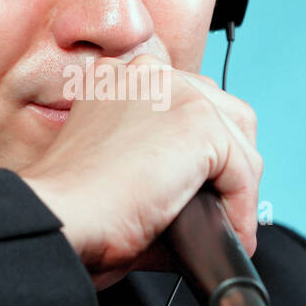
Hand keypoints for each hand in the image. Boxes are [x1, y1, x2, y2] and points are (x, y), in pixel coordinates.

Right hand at [20, 54, 261, 290]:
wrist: (62, 219)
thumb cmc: (73, 209)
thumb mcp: (115, 169)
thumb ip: (157, 164)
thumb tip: (206, 202)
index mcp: (119, 78)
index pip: (187, 101)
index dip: (203, 149)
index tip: (207, 187)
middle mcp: (146, 73)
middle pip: (222, 111)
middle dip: (230, 163)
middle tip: (224, 207)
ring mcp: (174, 92)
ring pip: (237, 140)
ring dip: (239, 187)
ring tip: (228, 225)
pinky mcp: (197, 122)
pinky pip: (243, 168)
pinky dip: (242, 206)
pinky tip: (230, 232)